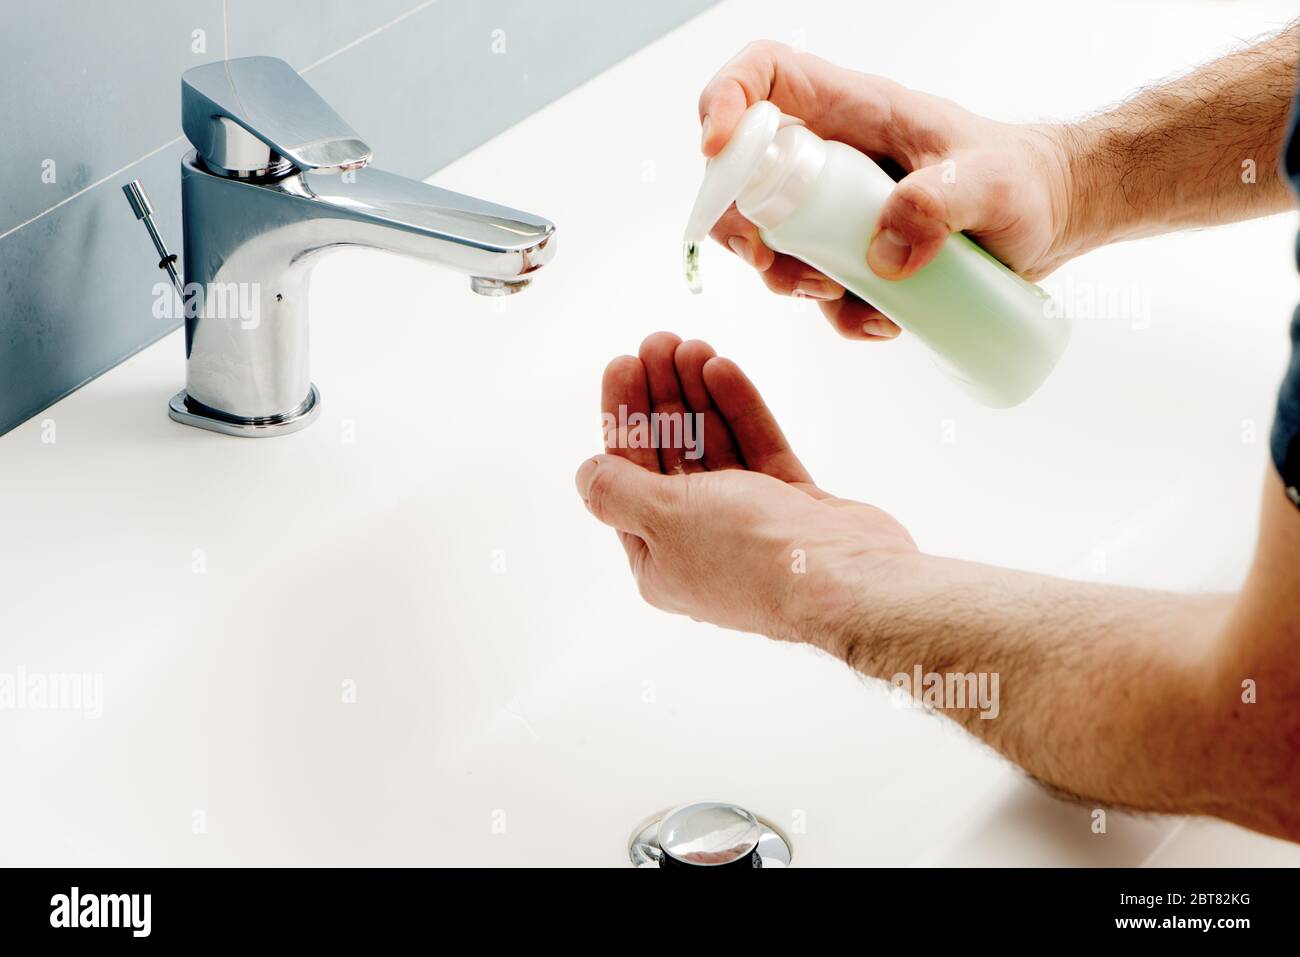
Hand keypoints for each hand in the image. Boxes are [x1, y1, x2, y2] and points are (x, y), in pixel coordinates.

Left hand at [575, 332, 915, 642]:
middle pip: (671, 455)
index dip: (624, 417)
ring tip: (692, 346)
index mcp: (659, 557)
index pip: (628, 476)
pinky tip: (723, 370)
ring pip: (715, 445)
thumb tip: (586, 474)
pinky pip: (757, 448)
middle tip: (659, 343)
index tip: (623, 364)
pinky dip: (740, 410)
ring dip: (699, 395)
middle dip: (662, 396)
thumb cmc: (751, 558)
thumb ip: (619, 490)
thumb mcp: (663, 520)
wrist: (847, 578)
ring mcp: (749, 522)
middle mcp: (699, 541)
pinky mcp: (791, 505)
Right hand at [698, 41, 1074, 339]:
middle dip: (738, 223)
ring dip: (788, 280)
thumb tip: (884, 253)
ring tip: (845, 296)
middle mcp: (832, 157)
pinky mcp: (851, 255)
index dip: (726, 99)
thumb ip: (941, 202)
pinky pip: (818, 289)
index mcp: (854, 111)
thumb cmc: (1023, 180)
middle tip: (769, 260)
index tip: (717, 150)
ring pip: (771, 242)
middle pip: (744, 174)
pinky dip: (838, 315)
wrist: (1048, 217)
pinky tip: (885, 320)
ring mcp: (836, 210)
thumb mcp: (992, 184)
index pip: (766, 76)